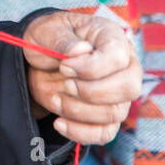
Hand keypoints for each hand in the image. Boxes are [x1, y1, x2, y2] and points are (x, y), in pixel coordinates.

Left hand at [23, 11, 141, 145]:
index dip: (91, 67)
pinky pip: (105, 133)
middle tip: (65, 85)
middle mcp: (124, 66)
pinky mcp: (106, 115)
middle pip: (128, 88)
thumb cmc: (46, 40)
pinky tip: (59, 122)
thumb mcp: (45, 31)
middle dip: (91, 91)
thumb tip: (80, 50)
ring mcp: (118, 93)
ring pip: (115, 113)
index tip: (64, 66)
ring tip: (55, 99)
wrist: (36, 62)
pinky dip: (80, 132)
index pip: (118, 57)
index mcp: (111, 37)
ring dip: (79, 110)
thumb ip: (61, 39)